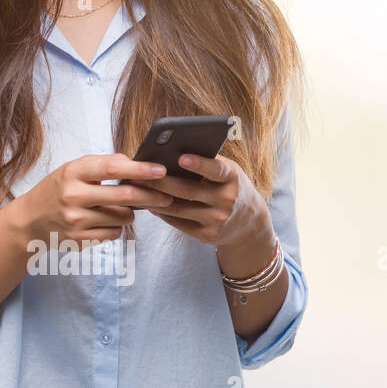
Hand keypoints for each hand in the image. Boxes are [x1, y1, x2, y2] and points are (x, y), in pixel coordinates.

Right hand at [15, 153, 173, 247]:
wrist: (30, 220)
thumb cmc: (56, 190)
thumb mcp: (72, 170)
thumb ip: (101, 166)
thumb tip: (136, 165)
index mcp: (72, 172)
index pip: (112, 168)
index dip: (140, 169)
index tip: (160, 170)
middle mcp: (73, 196)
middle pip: (125, 196)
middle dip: (151, 196)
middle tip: (166, 195)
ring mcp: (76, 220)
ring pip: (124, 217)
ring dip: (130, 212)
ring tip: (119, 207)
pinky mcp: (80, 239)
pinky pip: (114, 233)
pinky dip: (116, 226)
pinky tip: (103, 221)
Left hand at [132, 152, 269, 246]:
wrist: (250, 222)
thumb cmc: (230, 187)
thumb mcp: (227, 172)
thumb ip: (206, 162)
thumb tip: (169, 151)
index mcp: (232, 178)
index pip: (215, 169)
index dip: (199, 164)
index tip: (180, 157)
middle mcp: (227, 199)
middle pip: (187, 190)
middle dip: (160, 182)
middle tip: (138, 174)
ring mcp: (217, 220)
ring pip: (178, 208)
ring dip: (154, 199)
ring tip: (136, 189)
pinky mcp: (208, 235)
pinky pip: (178, 223)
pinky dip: (161, 213)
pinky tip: (148, 204)